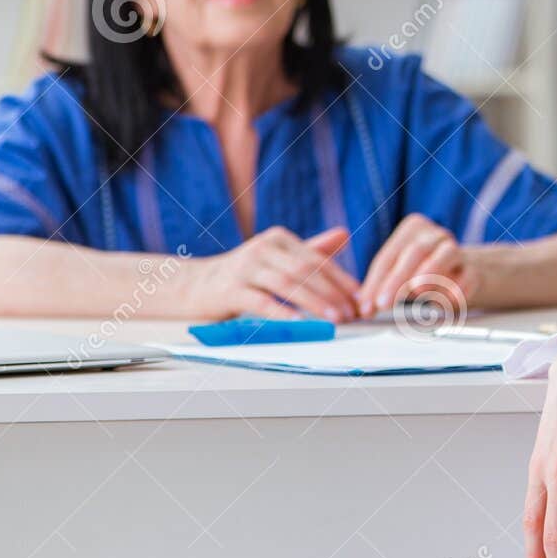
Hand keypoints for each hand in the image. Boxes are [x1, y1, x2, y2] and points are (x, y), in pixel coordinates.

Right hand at [183, 226, 360, 321]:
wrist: (195, 286)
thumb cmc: (243, 274)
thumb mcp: (277, 257)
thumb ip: (310, 249)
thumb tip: (345, 234)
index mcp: (279, 238)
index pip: (318, 259)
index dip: (342, 280)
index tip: (361, 299)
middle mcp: (263, 247)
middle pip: (306, 270)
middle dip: (333, 293)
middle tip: (352, 313)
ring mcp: (245, 267)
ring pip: (288, 284)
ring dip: (315, 303)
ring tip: (335, 319)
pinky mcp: (230, 289)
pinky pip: (261, 301)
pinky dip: (282, 312)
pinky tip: (299, 323)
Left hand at [357, 214, 479, 317]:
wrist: (469, 273)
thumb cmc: (428, 273)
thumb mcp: (401, 275)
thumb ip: (381, 288)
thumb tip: (363, 308)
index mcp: (412, 230)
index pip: (389, 256)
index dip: (375, 282)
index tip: (367, 305)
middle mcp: (435, 235)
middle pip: (414, 252)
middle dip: (396, 279)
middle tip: (384, 302)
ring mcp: (458, 250)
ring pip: (445, 255)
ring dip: (430, 272)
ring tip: (417, 289)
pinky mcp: (476, 270)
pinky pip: (468, 276)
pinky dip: (458, 288)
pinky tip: (450, 299)